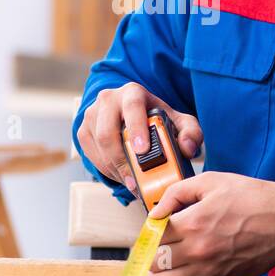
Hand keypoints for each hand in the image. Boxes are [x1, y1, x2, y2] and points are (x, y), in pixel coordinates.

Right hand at [76, 83, 201, 194]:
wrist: (130, 114)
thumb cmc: (155, 118)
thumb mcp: (179, 122)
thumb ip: (191, 133)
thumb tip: (186, 148)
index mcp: (133, 93)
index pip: (132, 107)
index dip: (136, 128)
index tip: (142, 150)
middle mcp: (109, 100)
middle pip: (108, 132)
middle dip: (122, 160)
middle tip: (136, 181)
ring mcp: (93, 114)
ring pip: (99, 146)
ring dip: (115, 169)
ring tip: (132, 182)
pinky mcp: (84, 130)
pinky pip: (91, 154)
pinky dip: (106, 169)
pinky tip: (121, 174)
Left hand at [144, 172, 274, 275]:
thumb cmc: (254, 199)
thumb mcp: (212, 181)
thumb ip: (177, 192)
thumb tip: (156, 211)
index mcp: (193, 223)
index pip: (153, 235)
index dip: (146, 232)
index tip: (149, 230)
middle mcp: (198, 251)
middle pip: (155, 261)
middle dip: (147, 254)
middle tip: (146, 249)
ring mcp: (208, 271)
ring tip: (151, 269)